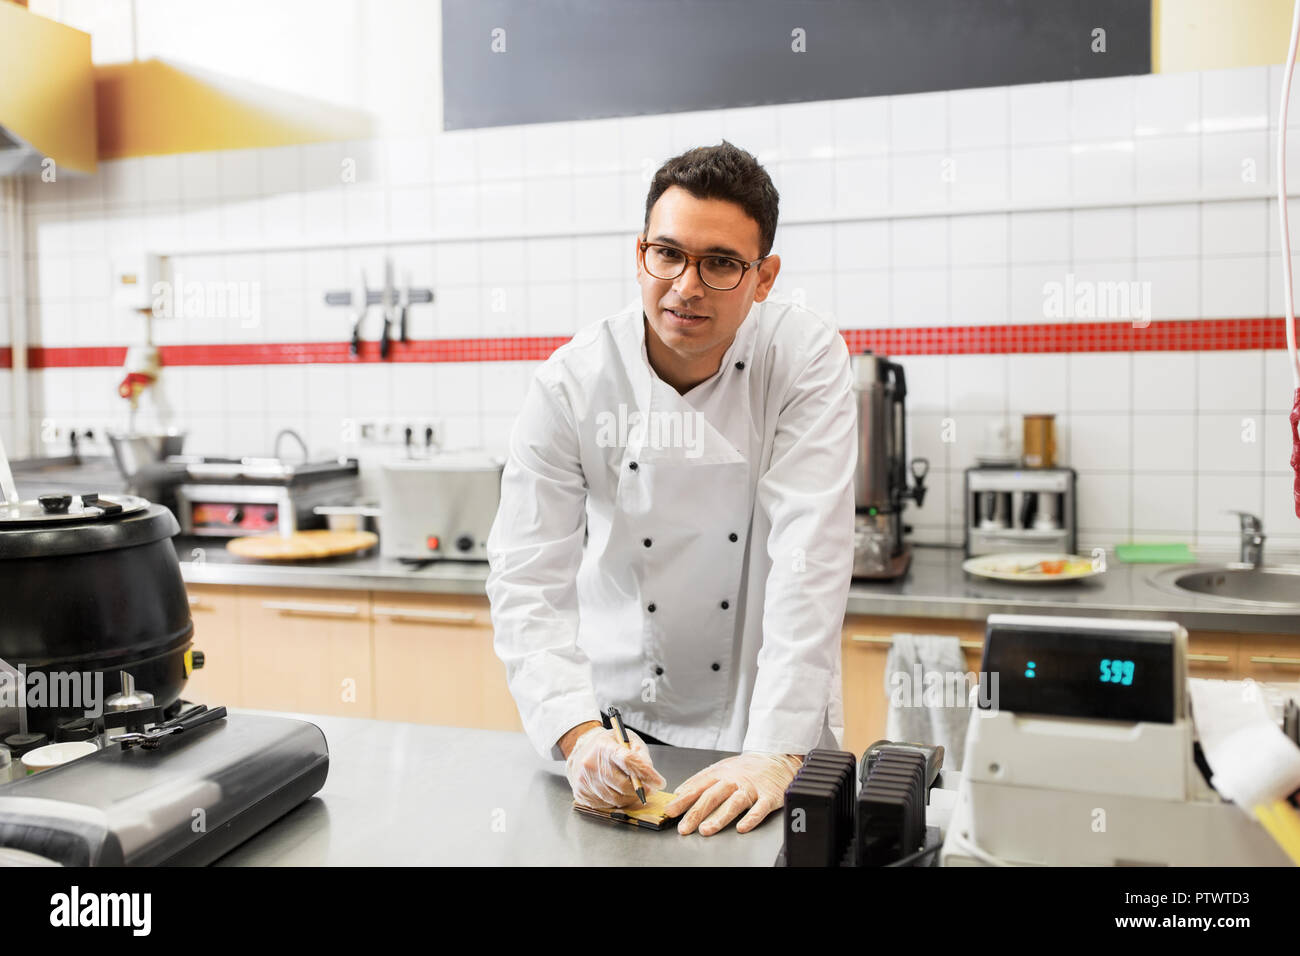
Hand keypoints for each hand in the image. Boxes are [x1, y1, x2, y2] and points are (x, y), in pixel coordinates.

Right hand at [565, 727, 666, 808]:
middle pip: (622, 784)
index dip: (645, 773)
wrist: (582, 752)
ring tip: (634, 789)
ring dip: (630, 797)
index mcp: (604, 747)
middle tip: (650, 788)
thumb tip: (651, 774)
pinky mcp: (582, 793)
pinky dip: (618, 801)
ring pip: (616, 798)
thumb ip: (640, 754)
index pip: (628, 761)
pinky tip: (618, 791)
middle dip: (640, 789)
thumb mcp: (627, 740)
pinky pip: (607, 805)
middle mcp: (591, 764)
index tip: (659, 782)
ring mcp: (585, 780)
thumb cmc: (609, 746)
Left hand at [664, 752, 802, 835]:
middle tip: (684, 827)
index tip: (670, 810)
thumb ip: (700, 779)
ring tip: (706, 829)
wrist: (777, 758)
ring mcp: (751, 788)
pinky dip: (751, 818)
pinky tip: (742, 827)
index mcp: (720, 774)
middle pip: (712, 796)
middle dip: (697, 812)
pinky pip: (760, 809)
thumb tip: (680, 792)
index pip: (698, 787)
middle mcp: (734, 780)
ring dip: (719, 817)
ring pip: (734, 803)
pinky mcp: (769, 796)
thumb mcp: (721, 767)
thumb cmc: (747, 767)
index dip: (683, 799)